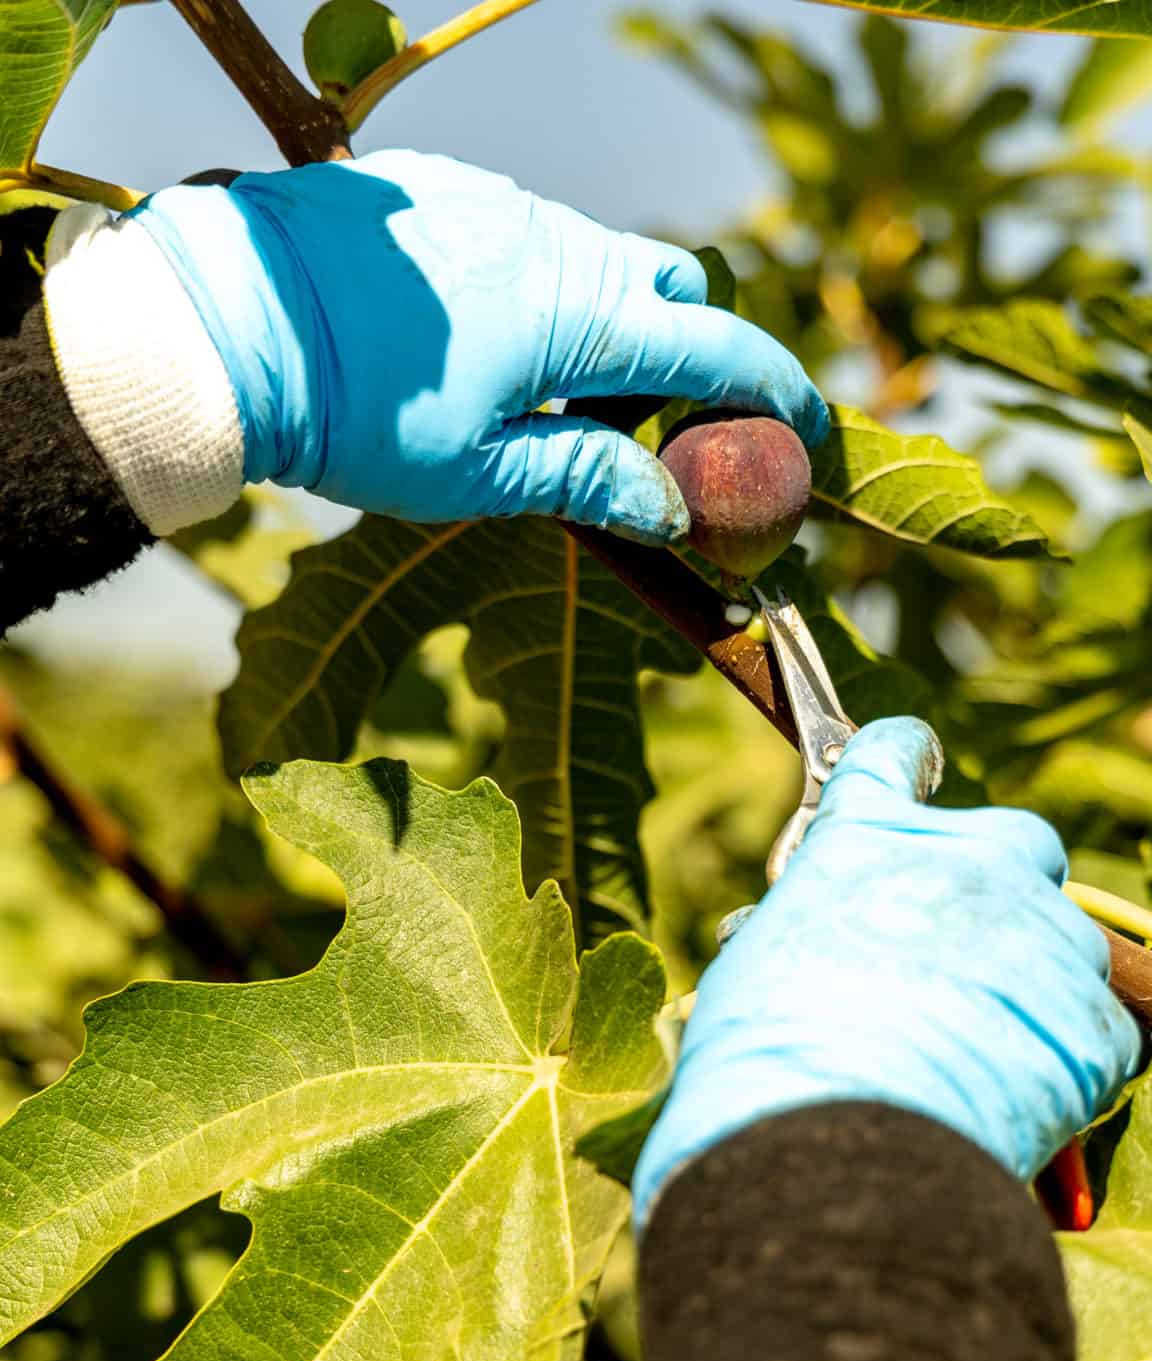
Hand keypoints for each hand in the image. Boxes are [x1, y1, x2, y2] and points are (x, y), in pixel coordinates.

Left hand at [128, 151, 827, 543]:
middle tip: (648, 425)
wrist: (231, 325)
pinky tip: (480, 339)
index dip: (776, 392)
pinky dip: (541, 287)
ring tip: (546, 391)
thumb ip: (589, 479)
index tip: (809, 428)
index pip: (716, 349)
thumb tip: (669, 508)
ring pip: (598, 257)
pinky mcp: (446, 190)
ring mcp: (499, 204)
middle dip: (686, 351)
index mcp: (581, 316)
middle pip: (670, 288)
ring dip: (606, 321)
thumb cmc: (357, 415)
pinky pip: (528, 233)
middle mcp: (556, 242)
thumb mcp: (482, 475)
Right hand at [633, 717, 1141, 1226]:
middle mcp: (966, 863)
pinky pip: (1102, 1023)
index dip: (903, 761)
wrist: (837, 1144)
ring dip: (1032, 976)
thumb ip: (821, 923)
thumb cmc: (770, 1053)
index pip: (890, 755)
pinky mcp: (1092, 1018)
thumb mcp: (766, 957)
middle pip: (1018, 838)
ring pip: (1065, 938)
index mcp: (868, 836)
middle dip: (1001, 880)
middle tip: (961, 941)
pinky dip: (1065, 1049)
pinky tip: (1012, 1088)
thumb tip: (833, 942)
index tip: (912, 768)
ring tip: (975, 1046)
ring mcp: (1040, 935)